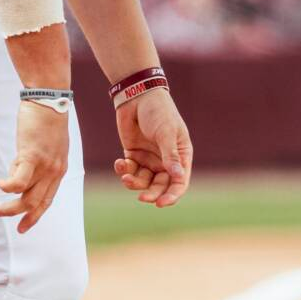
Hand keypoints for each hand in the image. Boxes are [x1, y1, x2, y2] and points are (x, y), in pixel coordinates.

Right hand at [0, 100, 71, 232]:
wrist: (49, 99)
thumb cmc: (44, 119)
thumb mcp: (43, 145)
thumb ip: (33, 161)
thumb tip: (14, 171)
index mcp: (59, 170)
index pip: (47, 200)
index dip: (35, 216)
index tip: (23, 227)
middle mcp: (55, 171)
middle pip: (37, 203)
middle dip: (18, 215)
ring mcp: (45, 165)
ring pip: (27, 197)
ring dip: (9, 206)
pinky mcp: (32, 156)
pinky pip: (19, 181)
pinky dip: (7, 186)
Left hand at [113, 87, 192, 206]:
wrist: (138, 95)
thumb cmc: (158, 111)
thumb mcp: (166, 133)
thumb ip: (170, 156)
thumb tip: (177, 177)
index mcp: (181, 156)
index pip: (179, 182)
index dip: (172, 195)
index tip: (160, 203)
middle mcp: (166, 161)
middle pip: (160, 186)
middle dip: (151, 193)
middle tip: (142, 197)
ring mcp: (149, 158)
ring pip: (143, 181)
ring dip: (134, 182)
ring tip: (126, 176)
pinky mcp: (134, 154)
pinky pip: (129, 170)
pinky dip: (124, 170)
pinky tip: (119, 162)